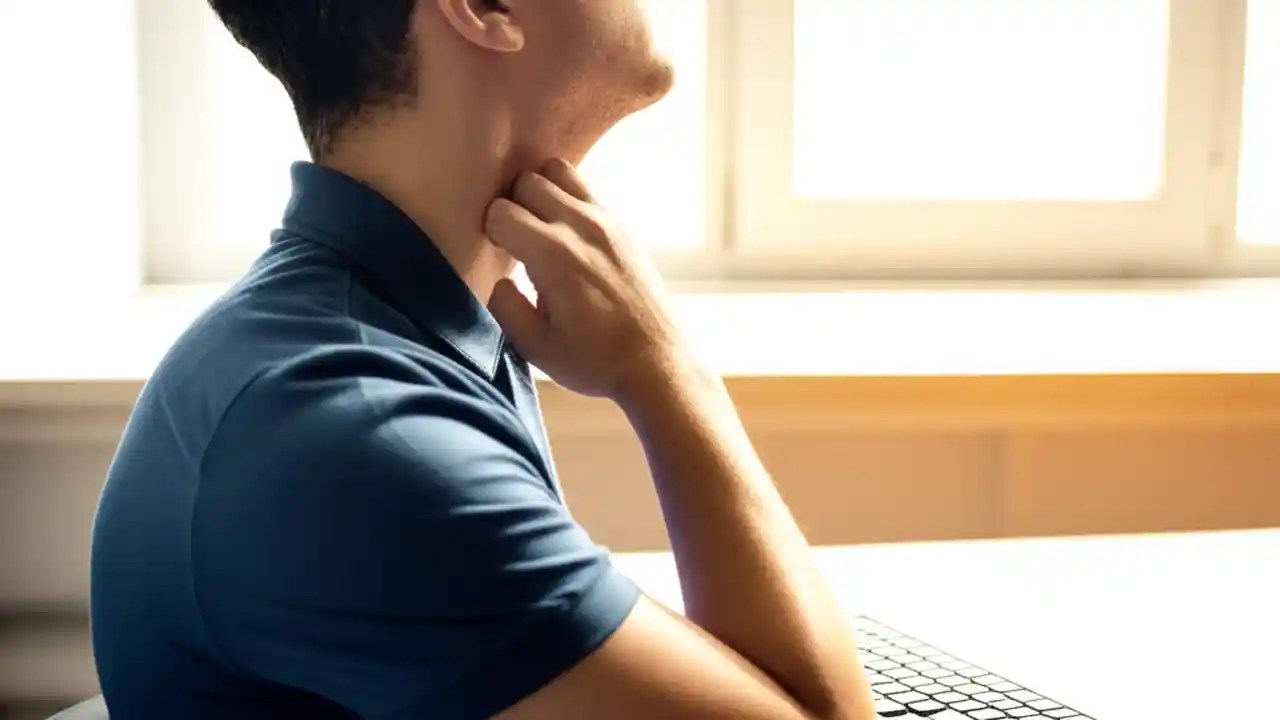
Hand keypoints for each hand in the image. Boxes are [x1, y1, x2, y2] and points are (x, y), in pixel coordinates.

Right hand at [485, 159, 690, 401]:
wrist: (657, 364)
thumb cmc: (594, 360)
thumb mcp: (535, 346)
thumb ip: (503, 304)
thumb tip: (497, 275)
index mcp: (553, 254)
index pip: (500, 211)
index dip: (491, 233)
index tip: (501, 257)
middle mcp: (581, 225)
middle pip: (526, 181)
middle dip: (512, 206)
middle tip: (516, 242)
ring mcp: (607, 220)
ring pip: (558, 171)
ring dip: (541, 193)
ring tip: (540, 229)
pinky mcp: (623, 225)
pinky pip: (585, 189)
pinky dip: (567, 199)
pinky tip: (567, 235)